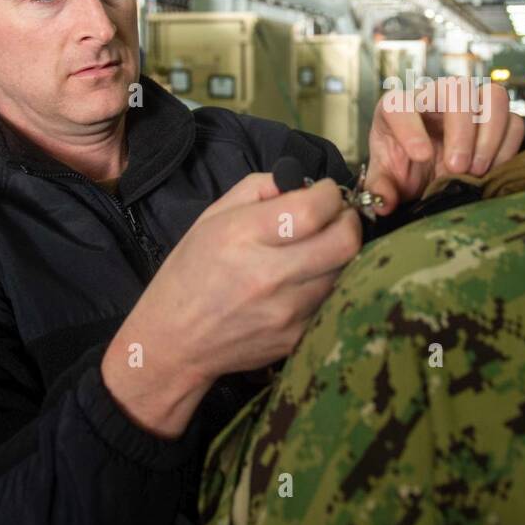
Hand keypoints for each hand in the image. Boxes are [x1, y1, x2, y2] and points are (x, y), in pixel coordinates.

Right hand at [102, 173, 360, 437]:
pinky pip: (332, 300)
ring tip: (320, 248)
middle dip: (349, 222)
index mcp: (244, 236)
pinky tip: (309, 279)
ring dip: (340, 254)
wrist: (175, 342)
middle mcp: (269, 275)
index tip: (326, 192)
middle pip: (344, 243)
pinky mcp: (296, 338)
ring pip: (345, 272)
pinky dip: (329, 283)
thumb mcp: (213, 216)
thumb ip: (260, 188)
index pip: (314, 210)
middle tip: (337, 217)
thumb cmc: (192, 270)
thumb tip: (302, 182)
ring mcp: (287, 312)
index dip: (331, 194)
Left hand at [364, 77, 523, 214]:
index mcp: (398, 108)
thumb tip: (382, 203)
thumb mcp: (386, 179)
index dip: (410, 128)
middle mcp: (436, 96)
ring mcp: (471, 103)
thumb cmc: (404, 166)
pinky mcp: (497, 118)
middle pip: (456, 89)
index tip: (420, 157)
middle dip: (460, 131)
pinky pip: (514, 120)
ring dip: (490, 135)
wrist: (426, 167)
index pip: (400, 104)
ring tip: (476, 170)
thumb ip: (380, 189)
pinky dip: (506, 147)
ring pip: (493, 96)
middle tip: (456, 168)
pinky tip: (491, 170)